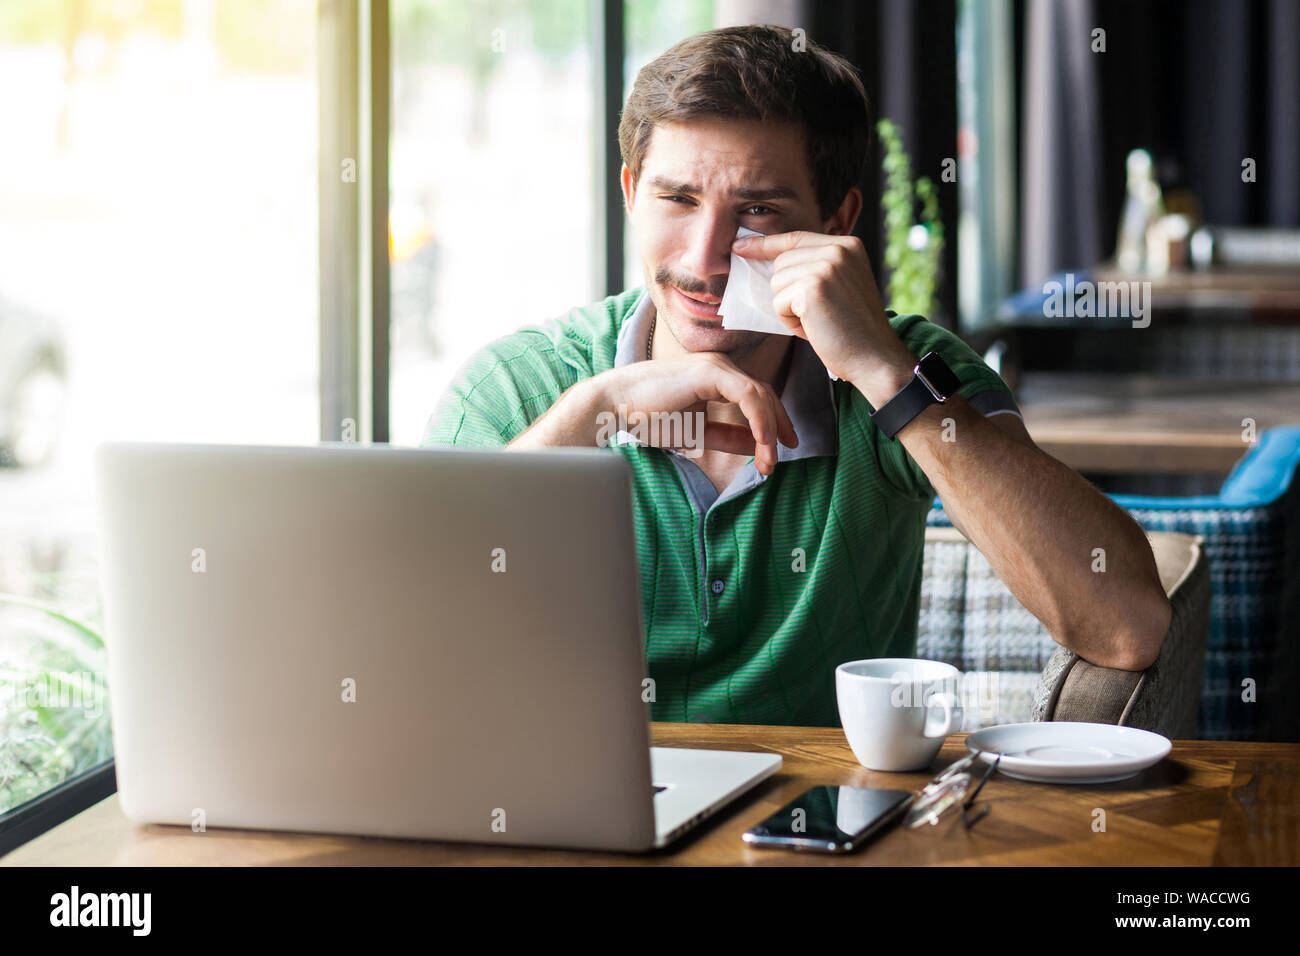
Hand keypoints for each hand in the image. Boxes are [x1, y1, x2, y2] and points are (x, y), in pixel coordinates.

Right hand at [587, 352, 798, 473]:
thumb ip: (727, 436)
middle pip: (764, 393)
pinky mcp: (709, 372)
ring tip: (770, 460)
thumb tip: (755, 447)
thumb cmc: (648, 417)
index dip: (774, 422)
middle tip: (784, 454)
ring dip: (769, 429)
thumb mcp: (696, 432)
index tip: (782, 447)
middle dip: (778, 426)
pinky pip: (747, 394)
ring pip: (759, 394)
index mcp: (716, 377)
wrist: (616, 405)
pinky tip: (761, 441)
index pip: (756, 396)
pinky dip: (758, 418)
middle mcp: (720, 366)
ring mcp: (715, 366)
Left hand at [732, 231, 916, 398]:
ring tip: (817, 321)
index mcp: (848, 245)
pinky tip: (814, 328)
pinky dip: (789, 322)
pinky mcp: (812, 287)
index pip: (796, 238)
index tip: (740, 246)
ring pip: (777, 283)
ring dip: (789, 308)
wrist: (875, 358)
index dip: (765, 243)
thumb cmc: (854, 330)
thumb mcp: (841, 286)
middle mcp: (838, 249)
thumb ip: (815, 268)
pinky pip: (778, 302)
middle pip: (781, 262)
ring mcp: (825, 266)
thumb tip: (769, 264)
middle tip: (816, 314)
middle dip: (788, 293)